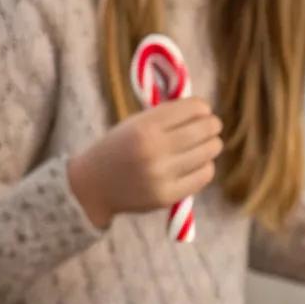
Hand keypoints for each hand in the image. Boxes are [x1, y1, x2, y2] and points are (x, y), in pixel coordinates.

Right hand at [67, 99, 222, 228]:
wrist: (92, 186)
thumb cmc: (117, 148)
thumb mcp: (134, 123)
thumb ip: (165, 116)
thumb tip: (204, 110)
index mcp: (145, 127)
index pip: (193, 108)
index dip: (202, 108)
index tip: (202, 111)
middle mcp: (154, 150)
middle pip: (205, 130)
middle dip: (212, 125)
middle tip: (210, 127)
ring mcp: (161, 175)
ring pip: (209, 152)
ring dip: (211, 145)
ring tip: (205, 145)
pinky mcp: (167, 196)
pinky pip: (204, 175)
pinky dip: (205, 167)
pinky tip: (197, 164)